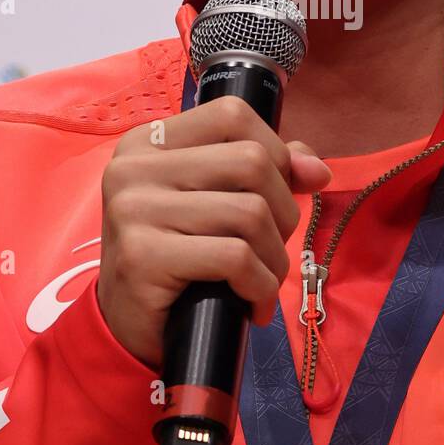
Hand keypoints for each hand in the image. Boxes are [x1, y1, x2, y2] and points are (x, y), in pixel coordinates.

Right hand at [96, 95, 331, 367]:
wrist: (125, 328)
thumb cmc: (177, 258)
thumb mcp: (212, 203)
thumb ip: (264, 173)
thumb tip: (318, 170)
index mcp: (148, 143)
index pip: (232, 116)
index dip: (274, 151)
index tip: (276, 194)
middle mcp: (134, 168)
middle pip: (251, 161)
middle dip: (282, 211)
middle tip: (269, 249)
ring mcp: (134, 210)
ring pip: (250, 212)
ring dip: (273, 258)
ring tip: (261, 282)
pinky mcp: (142, 256)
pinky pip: (235, 258)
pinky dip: (260, 285)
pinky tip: (252, 302)